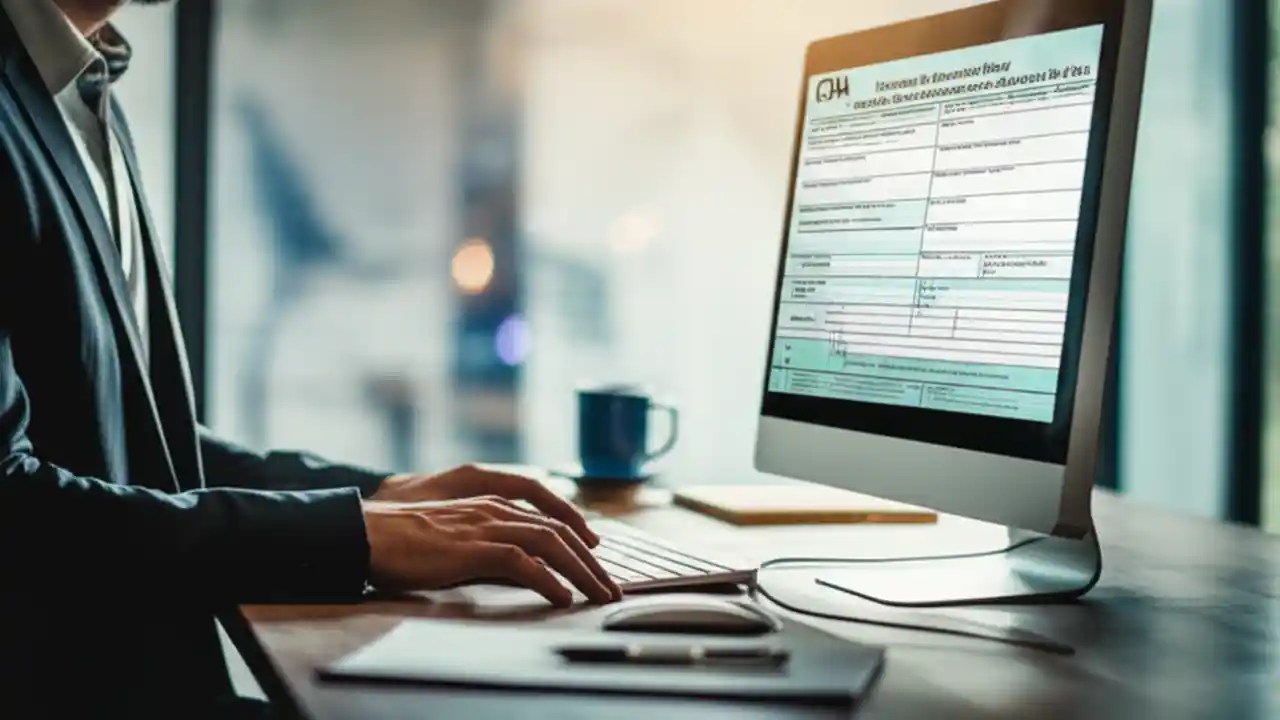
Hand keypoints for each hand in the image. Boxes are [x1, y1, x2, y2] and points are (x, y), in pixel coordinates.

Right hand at [363, 467, 620, 605]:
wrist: (366, 532)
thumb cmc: (402, 538)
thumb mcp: (452, 533)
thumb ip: (482, 540)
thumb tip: (511, 564)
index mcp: (489, 500)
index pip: (548, 513)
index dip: (576, 530)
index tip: (595, 552)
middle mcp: (494, 508)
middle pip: (559, 530)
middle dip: (591, 560)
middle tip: (610, 586)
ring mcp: (485, 526)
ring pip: (550, 544)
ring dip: (581, 571)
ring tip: (599, 594)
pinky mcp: (472, 548)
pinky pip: (522, 563)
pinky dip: (548, 580)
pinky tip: (562, 597)